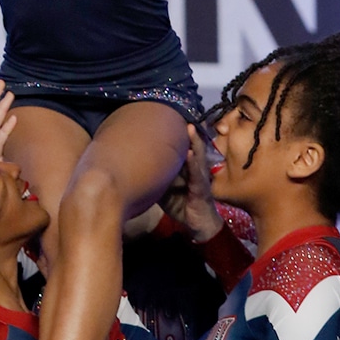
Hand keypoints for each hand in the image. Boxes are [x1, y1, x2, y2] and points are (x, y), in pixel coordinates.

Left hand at [159, 123, 222, 242]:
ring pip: (196, 156)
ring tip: (190, 128)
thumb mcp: (164, 188)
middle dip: (185, 132)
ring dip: (194, 142)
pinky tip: (189, 153)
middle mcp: (193, 168)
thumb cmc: (181, 204)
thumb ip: (156, 176)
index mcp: (184, 167)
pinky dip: (193, 163)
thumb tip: (138, 167)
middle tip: (178, 114)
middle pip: (189, 146)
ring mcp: (199, 177)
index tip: (165, 117)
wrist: (198, 225)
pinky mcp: (202, 189)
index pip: (180, 146)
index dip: (175, 133)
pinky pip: (197, 174)